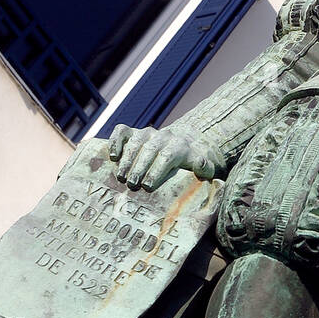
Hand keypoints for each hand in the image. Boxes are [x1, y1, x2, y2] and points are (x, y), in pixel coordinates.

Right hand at [108, 124, 225, 190]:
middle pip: (150, 150)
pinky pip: (122, 131)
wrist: (186, 144)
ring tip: (121, 177)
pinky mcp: (135, 132)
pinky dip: (115, 141)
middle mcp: (164, 137)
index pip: (168, 156)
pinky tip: (112, 156)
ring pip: (135, 141)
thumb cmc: (193, 164)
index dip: (156, 171)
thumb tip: (201, 162)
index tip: (147, 186)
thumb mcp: (206, 168)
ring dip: (127, 159)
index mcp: (181, 147)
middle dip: (139, 167)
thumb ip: (206, 168)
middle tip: (132, 185)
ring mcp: (148, 133)